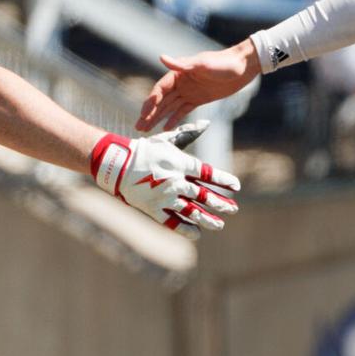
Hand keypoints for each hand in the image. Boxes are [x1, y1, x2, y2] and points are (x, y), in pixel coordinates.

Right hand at [89, 121, 239, 239]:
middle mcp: (176, 182)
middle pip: (204, 196)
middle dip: (220, 204)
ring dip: (207, 219)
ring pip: (192, 212)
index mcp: (181, 164)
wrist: (118, 163)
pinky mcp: (153, 209)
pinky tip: (197, 234)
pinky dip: (186, 229)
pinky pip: (172, 222)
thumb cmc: (145, 150)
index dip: (224, 180)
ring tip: (219, 225)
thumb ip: (188, 133)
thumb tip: (206, 122)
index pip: (208, 173)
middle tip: (233, 209)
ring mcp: (165, 197)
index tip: (236, 186)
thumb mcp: (168, 139)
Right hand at [137, 40, 259, 131]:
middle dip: (150, 113)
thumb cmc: (223, 62)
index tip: (143, 114)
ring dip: (158, 117)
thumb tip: (161, 57)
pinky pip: (183, 110)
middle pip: (162, 100)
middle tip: (139, 127)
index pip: (160, 89)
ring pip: (170, 107)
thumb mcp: (203, 64)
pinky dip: (174, 119)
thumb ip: (182, 65)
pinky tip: (166, 128)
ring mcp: (190, 91)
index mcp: (179, 72)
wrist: (243, 67)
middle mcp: (182, 82)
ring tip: (146, 129)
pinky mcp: (199, 99)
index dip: (151, 101)